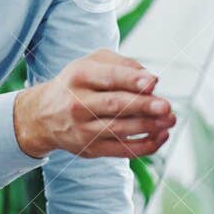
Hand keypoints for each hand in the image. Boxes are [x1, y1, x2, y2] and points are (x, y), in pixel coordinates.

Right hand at [13, 49, 173, 159]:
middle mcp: (78, 103)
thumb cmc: (77, 84)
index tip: (153, 82)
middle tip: (166, 106)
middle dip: (143, 106)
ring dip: (148, 126)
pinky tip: (161, 136)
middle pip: (114, 105)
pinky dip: (144, 145)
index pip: (108, 77)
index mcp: (79, 76)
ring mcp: (83, 129)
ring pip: (119, 129)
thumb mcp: (92, 63)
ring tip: (170, 120)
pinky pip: (121, 150)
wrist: (43, 116)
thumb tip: (152, 81)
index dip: (131, 80)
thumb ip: (123, 64)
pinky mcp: (90, 149)